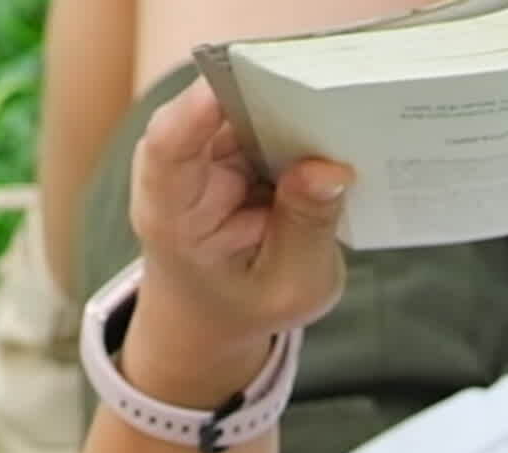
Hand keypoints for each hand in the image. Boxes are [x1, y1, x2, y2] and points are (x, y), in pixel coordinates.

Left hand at [124, 82, 350, 406]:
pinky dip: (294, 119)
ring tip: (339, 118)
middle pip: (210, 111)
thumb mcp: (291, 287)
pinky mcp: (228, 144)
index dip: (197, 112)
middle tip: (328, 99)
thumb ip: (308, 230)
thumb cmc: (245, 305)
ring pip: (242, 104)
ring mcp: (202, 153)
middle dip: (265, 97)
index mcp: (172, 216)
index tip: (238, 87)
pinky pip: (261, 114)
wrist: (214, 311)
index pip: (168, 150)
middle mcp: (179, 172)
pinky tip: (330, 129)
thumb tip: (330, 166)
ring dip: (288, 106)